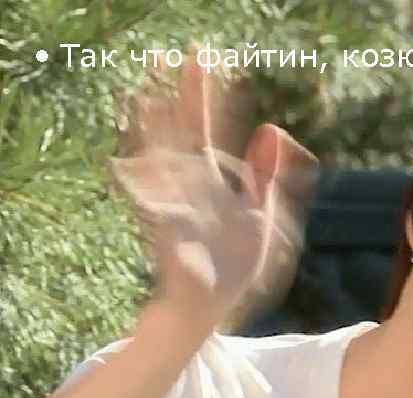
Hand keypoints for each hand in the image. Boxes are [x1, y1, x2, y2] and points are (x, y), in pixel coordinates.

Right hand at [108, 55, 317, 327]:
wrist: (213, 309)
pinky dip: (139, 186)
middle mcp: (192, 189)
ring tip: (147, 97)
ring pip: (164, 163)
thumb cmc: (235, 264)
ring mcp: (178, 209)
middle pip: (188, 136)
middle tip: (185, 58)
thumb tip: (272, 129)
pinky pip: (151, 206)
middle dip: (188, 100)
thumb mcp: (261, 215)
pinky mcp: (167, 236)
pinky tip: (125, 162)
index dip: (212, 99)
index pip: (212, 131)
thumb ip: (267, 177)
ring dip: (156, 132)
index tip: (213, 63)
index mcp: (214, 183)